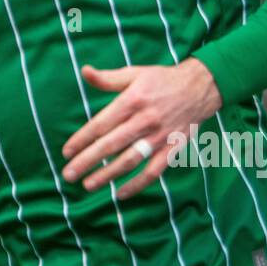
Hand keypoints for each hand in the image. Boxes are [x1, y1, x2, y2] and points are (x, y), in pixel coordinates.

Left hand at [60, 58, 221, 199]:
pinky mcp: (173, 149)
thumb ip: (108, 78)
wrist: (200, 87)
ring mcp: (160, 136)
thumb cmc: (162, 80)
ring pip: (130, 160)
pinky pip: (154, 171)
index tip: (66, 152)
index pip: (101, 124)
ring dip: (108, 175)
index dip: (82, 139)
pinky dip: (138, 185)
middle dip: (87, 161)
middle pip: (111, 145)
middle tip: (68, 174)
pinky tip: (120, 194)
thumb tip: (84, 71)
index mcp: (132, 100)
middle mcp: (145, 120)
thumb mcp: (135, 73)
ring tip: (88, 185)